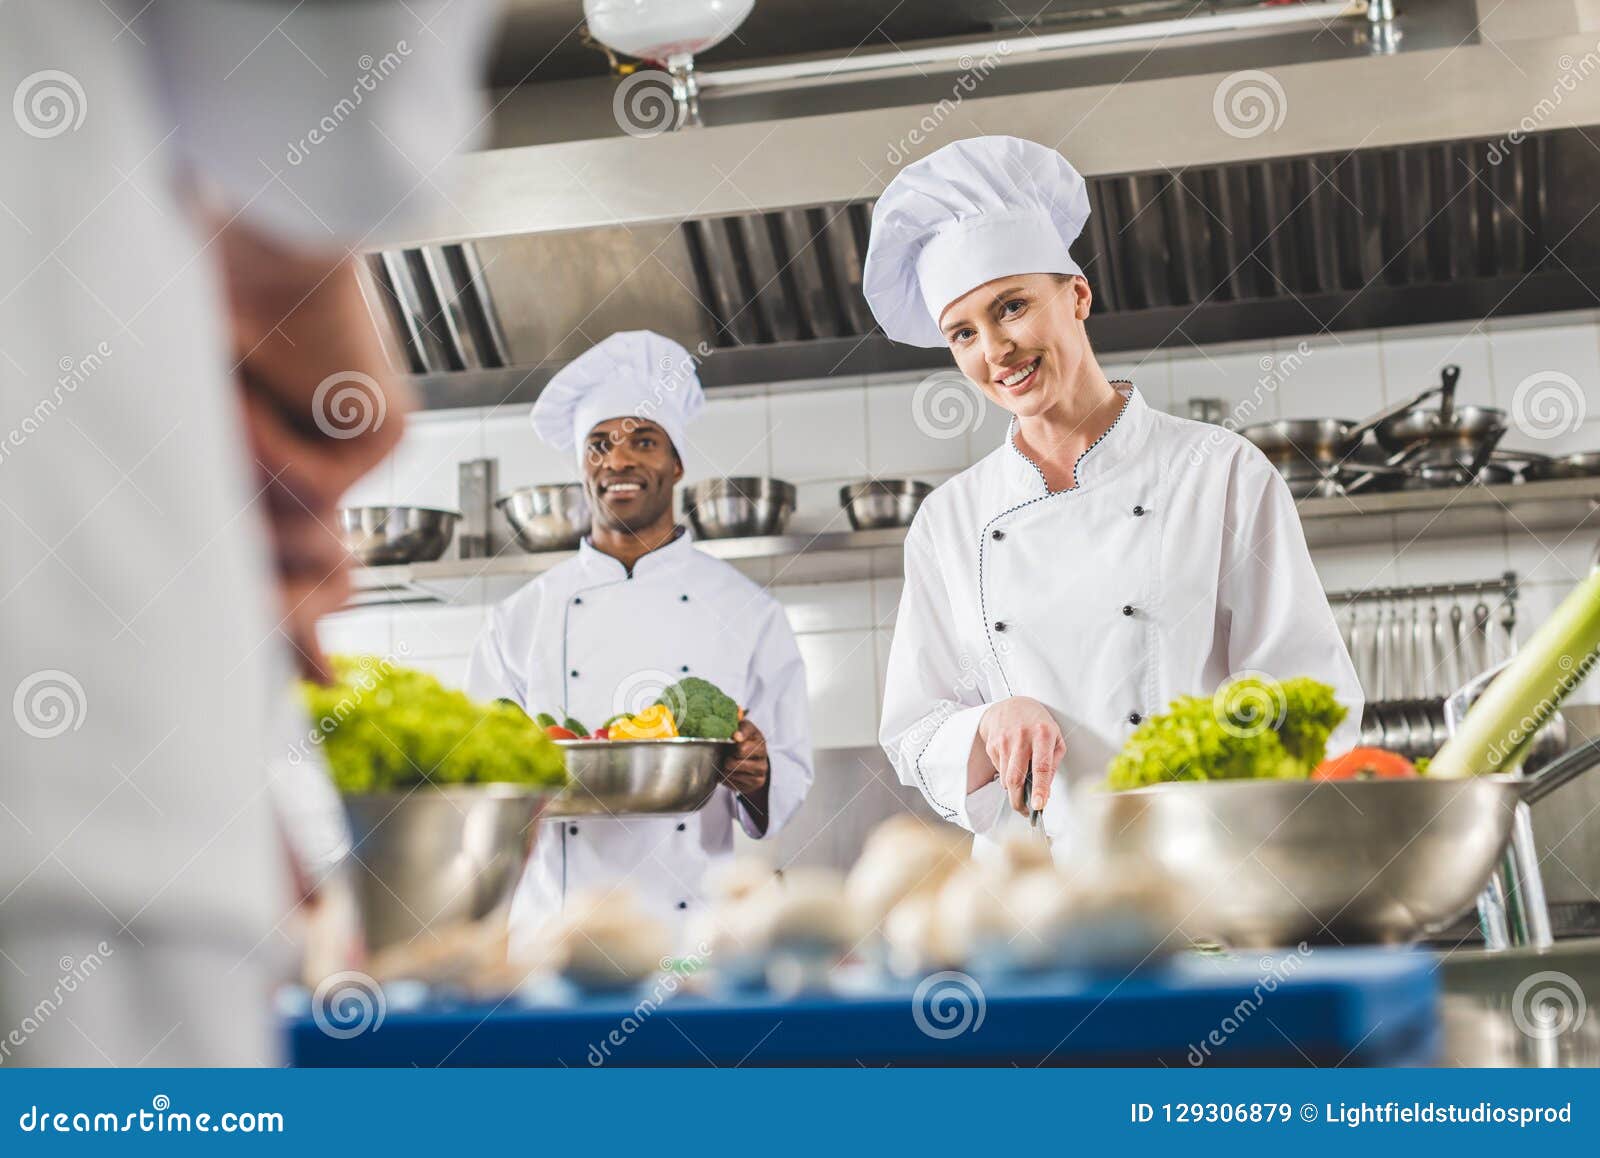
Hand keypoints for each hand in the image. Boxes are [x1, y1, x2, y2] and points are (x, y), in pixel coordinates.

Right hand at [214, 220, 411, 679]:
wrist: (225, 235)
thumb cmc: (191, 329)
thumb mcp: (196, 459)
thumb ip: (232, 547)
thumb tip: (300, 661)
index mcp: (279, 480)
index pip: (301, 582)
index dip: (296, 637)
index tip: (313, 682)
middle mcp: (327, 475)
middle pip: (314, 587)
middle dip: (274, 597)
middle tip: (248, 571)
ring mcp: (360, 456)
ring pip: (310, 546)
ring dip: (247, 496)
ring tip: (222, 419)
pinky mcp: (389, 433)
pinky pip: (316, 490)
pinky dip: (264, 448)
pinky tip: (246, 390)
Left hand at [720, 719, 770, 796]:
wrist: (753, 767)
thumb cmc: (742, 746)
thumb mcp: (739, 732)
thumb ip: (737, 721)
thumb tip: (737, 708)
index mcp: (756, 735)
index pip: (748, 730)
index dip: (741, 734)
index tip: (735, 737)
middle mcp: (762, 751)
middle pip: (741, 750)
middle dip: (729, 752)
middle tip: (728, 754)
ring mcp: (761, 767)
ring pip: (734, 767)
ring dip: (725, 767)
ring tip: (727, 764)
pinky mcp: (758, 781)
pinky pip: (734, 780)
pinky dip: (727, 778)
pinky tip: (730, 774)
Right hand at [977, 696, 1064, 815]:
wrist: (1012, 705)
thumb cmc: (1038, 723)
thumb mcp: (1055, 738)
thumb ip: (1053, 765)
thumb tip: (1045, 792)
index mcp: (1042, 734)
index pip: (1041, 767)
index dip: (1040, 788)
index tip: (1039, 805)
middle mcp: (1021, 737)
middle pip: (1016, 778)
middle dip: (1019, 801)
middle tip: (1026, 811)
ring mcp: (1004, 741)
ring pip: (1006, 779)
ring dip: (1014, 790)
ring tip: (1022, 787)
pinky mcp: (992, 745)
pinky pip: (999, 770)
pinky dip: (1007, 775)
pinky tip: (1013, 764)